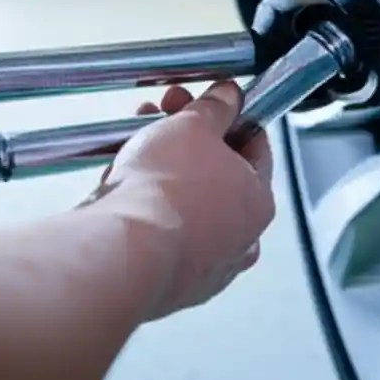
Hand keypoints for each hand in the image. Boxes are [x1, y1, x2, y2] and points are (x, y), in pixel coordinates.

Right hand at [85, 82, 274, 320]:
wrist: (120, 253)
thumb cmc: (165, 195)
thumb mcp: (194, 125)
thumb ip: (215, 108)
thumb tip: (228, 97)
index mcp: (259, 201)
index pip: (256, 149)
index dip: (231, 117)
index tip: (213, 103)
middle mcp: (238, 241)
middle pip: (217, 175)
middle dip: (190, 138)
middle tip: (168, 115)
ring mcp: (201, 267)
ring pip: (185, 204)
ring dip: (163, 168)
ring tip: (136, 141)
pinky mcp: (164, 282)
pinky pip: (158, 233)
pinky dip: (144, 207)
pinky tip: (122, 185)